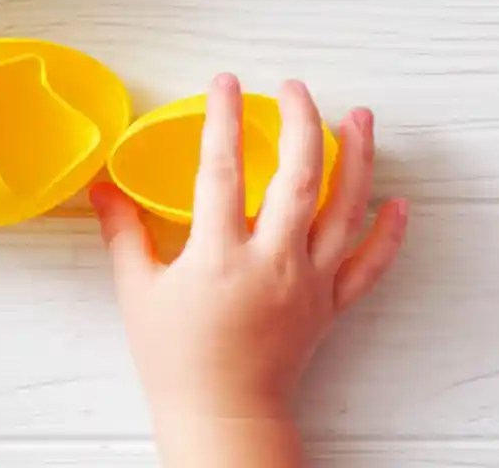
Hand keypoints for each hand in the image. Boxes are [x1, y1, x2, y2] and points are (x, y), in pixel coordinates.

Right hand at [90, 75, 408, 466]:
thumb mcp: (138, 291)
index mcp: (219, 255)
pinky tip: (395, 202)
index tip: (224, 84)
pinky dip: (387, 232)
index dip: (223, 120)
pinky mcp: (329, 305)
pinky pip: (369, 263)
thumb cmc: (176, 358)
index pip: (223, 170)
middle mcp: (272, 262)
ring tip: (358, 117)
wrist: (222, 414)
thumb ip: (123, 233)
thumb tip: (103, 188)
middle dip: (300, 123)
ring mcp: (309, 282)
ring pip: (345, 209)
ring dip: (356, 158)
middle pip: (299, 177)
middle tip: (292, 88)